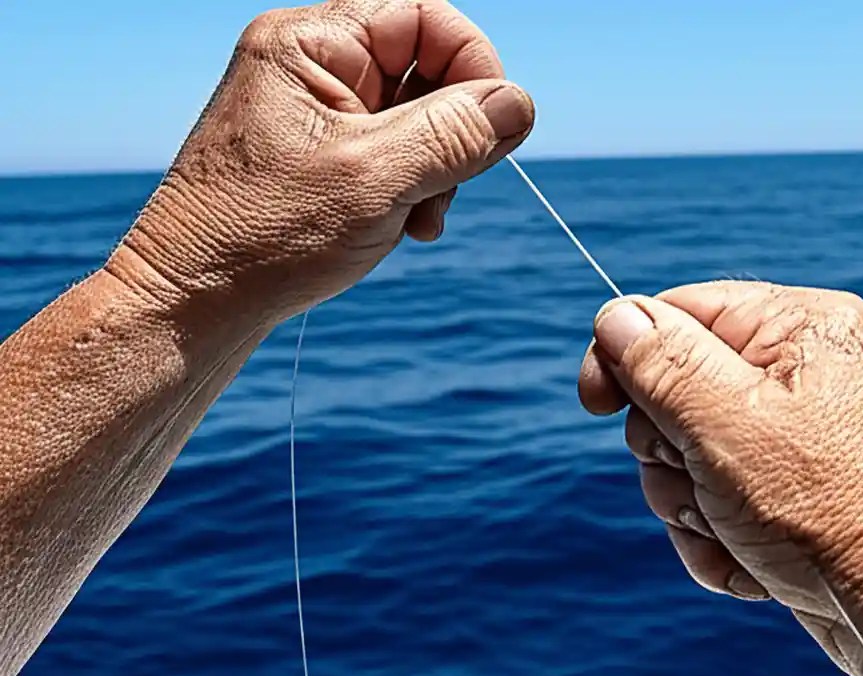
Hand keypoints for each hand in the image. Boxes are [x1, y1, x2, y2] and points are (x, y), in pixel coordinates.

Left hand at [107, 0, 533, 326]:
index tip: (493, 127)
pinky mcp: (318, 157)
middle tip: (444, 191)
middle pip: (426, 68)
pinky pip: (393, 155)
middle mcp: (310, 66)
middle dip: (453, 132)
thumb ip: (455, 133)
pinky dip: (413, 190)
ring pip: (417, 119)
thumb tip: (520, 102)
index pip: (424, 17)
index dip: (474, 64)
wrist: (188, 307)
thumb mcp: (376, 179)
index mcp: (309, 44)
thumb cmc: (261, 239)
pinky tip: (402, 228)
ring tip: (416, 220)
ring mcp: (314, 113)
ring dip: (436, 171)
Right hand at [578, 282, 862, 675]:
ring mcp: (806, 439)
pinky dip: (723, 541)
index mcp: (802, 327)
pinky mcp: (803, 496)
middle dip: (670, 452)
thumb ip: (663, 364)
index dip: (625, 355)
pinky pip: (725, 505)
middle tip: (702, 482)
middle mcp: (807, 374)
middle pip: (677, 392)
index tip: (593, 405)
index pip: (681, 312)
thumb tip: (616, 316)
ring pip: (694, 459)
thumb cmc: (833, 511)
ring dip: (693, 508)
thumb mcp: (727, 423)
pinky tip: (752, 568)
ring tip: (736, 534)